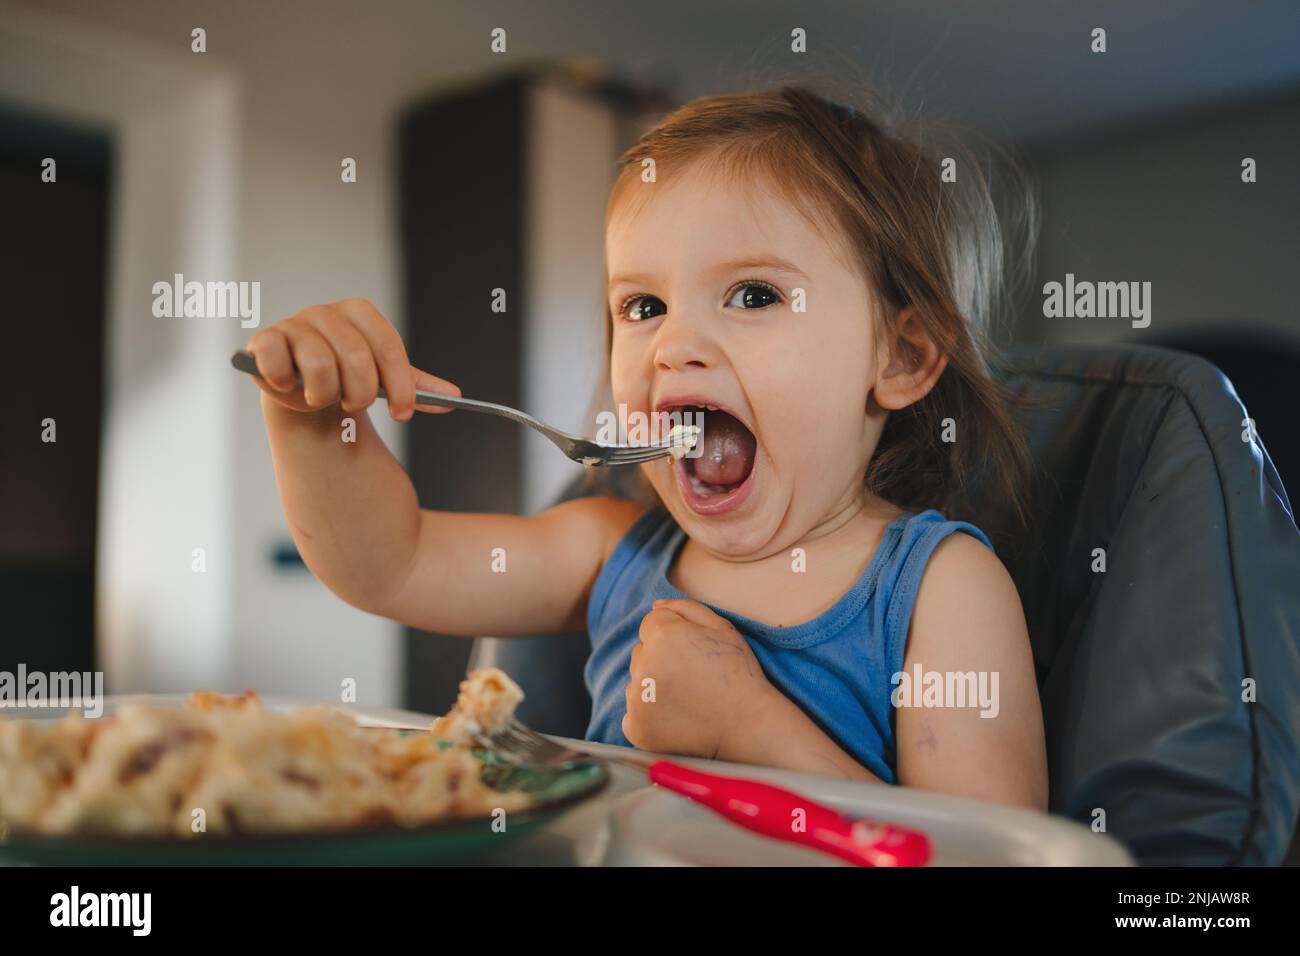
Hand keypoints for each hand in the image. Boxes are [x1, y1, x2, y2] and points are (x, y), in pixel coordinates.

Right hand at [243, 298, 459, 420]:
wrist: (303, 388)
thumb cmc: (346, 377)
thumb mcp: (384, 380)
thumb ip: (416, 387)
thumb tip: (454, 398)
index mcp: (360, 313)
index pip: (387, 346)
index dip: (400, 384)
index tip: (403, 413)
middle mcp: (326, 312)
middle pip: (356, 357)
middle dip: (361, 393)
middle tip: (356, 406)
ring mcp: (294, 325)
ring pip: (319, 363)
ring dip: (326, 394)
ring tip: (324, 399)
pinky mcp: (265, 341)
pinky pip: (275, 358)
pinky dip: (285, 379)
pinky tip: (290, 387)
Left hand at [622, 597, 776, 758]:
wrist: (748, 726)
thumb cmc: (738, 674)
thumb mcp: (721, 628)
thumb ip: (685, 608)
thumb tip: (654, 605)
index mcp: (663, 636)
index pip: (651, 625)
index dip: (675, 637)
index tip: (694, 655)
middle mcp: (643, 666)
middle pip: (641, 653)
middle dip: (661, 660)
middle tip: (693, 678)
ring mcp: (638, 700)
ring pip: (636, 682)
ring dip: (653, 687)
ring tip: (688, 699)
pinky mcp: (636, 728)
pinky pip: (633, 713)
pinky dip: (649, 715)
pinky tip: (677, 718)